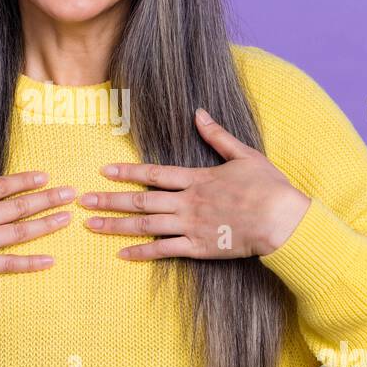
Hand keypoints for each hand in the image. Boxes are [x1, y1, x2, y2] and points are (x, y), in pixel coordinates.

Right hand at [0, 126, 74, 291]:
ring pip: (19, 232)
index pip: (1, 186)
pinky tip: (49, 260)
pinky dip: (30, 263)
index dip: (25, 180)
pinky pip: (7, 265)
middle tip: (71, 194)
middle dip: (47, 199)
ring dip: (46, 225)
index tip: (45, 176)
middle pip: (18, 207)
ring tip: (66, 218)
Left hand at [80, 107, 310, 260]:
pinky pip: (164, 251)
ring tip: (91, 225)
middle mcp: (188, 202)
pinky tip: (122, 254)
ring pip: (146, 226)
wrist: (283, 221)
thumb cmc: (268, 187)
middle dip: (109, 200)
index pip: (154, 174)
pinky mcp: (199, 248)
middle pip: (141, 201)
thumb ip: (217, 135)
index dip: (126, 172)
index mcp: (197, 178)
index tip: (103, 171)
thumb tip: (198, 112)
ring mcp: (191, 226)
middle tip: (83, 201)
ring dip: (116, 225)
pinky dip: (142, 253)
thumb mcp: (244, 154)